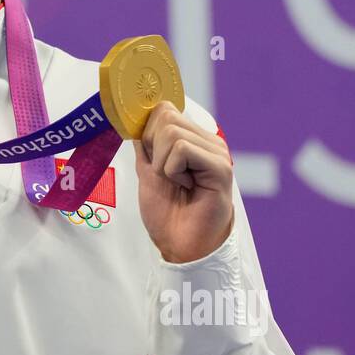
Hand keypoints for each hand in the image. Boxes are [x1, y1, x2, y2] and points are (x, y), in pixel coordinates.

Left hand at [135, 101, 234, 264]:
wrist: (180, 245)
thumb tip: (134, 119)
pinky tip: (186, 187)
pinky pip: (181, 150)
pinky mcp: (220, 166)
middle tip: (166, 175)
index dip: (148, 134)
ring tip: (177, 183)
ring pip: (171, 133)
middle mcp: (207, 140)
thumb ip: (144, 145)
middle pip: (166, 116)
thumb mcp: (147, 171)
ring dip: (163, 164)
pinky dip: (172, 171)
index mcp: (192, 139)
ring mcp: (216, 151)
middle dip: (153, 148)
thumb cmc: (167, 213)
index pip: (164, 109)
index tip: (153, 162)